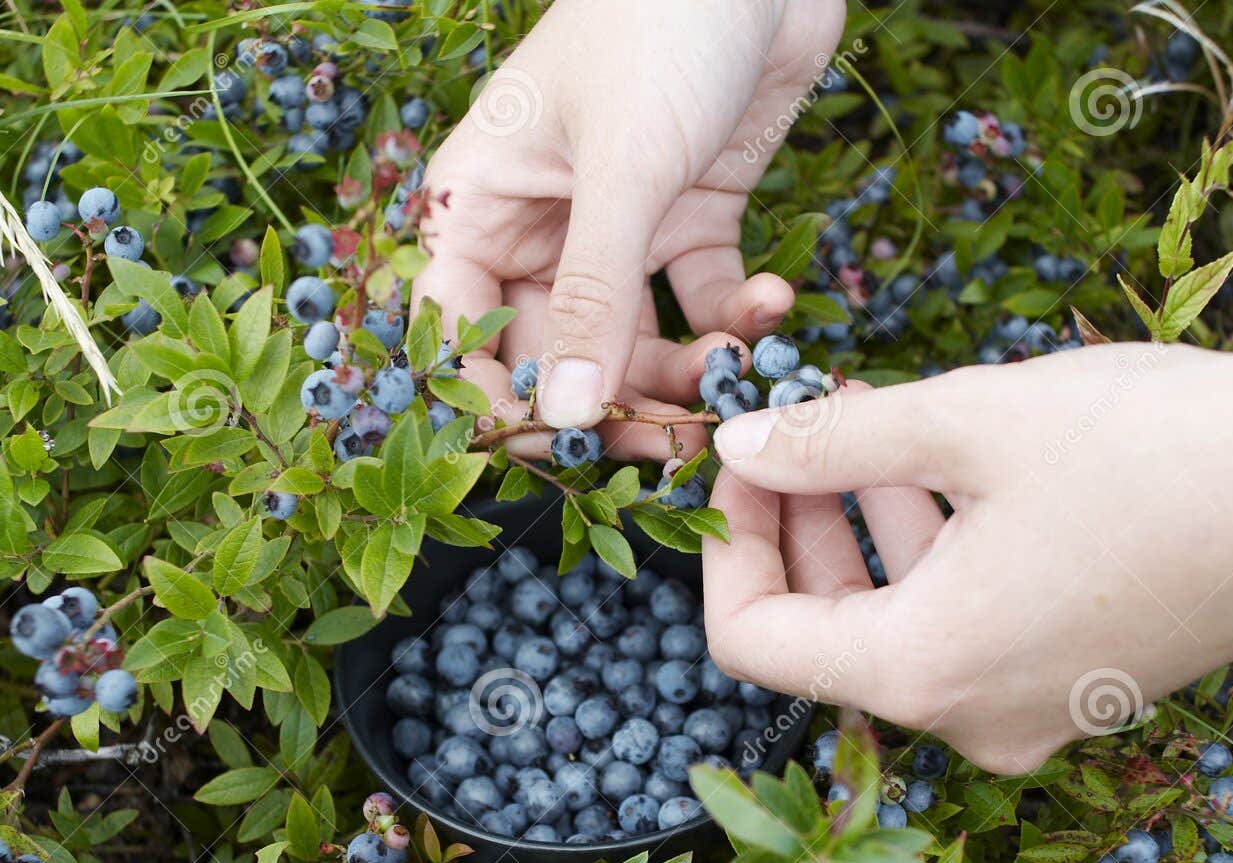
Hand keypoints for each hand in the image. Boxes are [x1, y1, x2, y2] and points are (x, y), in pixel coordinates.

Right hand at [413, 0, 844, 457]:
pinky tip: (773, 307)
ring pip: (635, 342)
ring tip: (738, 376)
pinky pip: (702, 300)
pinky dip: (737, 320)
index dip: (493, 399)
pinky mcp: (691, 218)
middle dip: (613, 404)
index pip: (459, 328)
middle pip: (557, 353)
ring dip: (686, 373)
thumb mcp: (622, 169)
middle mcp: (542, 225)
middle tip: (669, 445)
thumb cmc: (660, 26)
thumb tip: (566, 415)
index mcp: (485, 202)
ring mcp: (620, 226)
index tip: (552, 450)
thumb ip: (595, 296)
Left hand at [701, 305, 1232, 773]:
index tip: (737, 461)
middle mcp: (971, 721)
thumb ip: (830, 443)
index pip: (749, 642)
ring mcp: (1033, 715)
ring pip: (902, 623)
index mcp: (924, 672)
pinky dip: (941, 554)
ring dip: (872, 526)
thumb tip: (737, 447)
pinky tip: (955, 464)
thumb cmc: (1155, 445)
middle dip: (800, 524)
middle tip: (801, 423)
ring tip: (878, 422)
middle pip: (827, 634)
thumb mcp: (966, 422)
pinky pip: (971, 629)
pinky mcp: (1083, 688)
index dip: (724, 546)